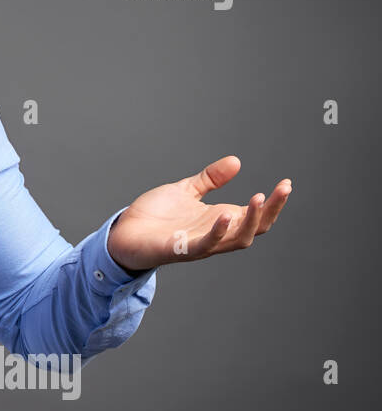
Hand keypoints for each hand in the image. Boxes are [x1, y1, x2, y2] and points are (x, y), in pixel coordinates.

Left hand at [106, 155, 290, 272]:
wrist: (124, 232)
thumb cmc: (155, 216)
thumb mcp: (186, 191)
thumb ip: (210, 179)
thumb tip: (236, 162)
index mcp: (220, 220)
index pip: (256, 215)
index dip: (274, 202)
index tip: (286, 183)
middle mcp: (215, 234)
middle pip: (255, 228)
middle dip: (272, 210)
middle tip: (283, 189)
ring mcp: (200, 243)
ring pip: (237, 239)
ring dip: (250, 221)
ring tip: (259, 198)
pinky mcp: (180, 249)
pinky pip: (205, 245)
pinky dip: (218, 233)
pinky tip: (225, 215)